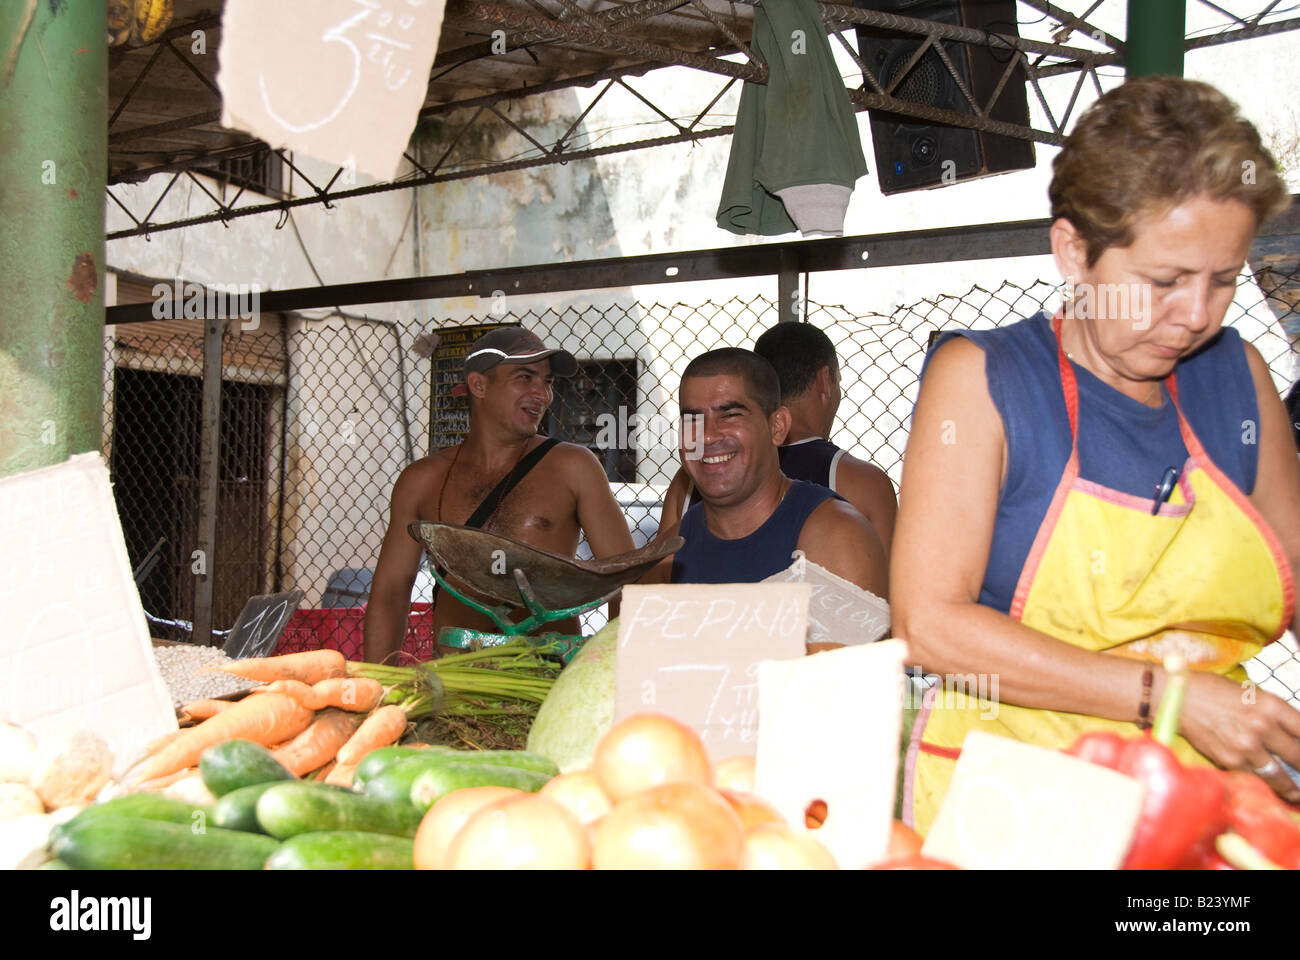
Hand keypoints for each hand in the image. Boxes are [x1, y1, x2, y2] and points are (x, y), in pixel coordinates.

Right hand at [1180, 671, 1299, 803]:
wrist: (1174, 696)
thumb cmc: (1212, 689)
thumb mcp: (1250, 693)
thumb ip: (1272, 713)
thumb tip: (1290, 733)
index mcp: (1271, 706)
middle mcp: (1262, 727)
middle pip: (1298, 755)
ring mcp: (1245, 746)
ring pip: (1279, 775)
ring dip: (1291, 787)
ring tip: (1296, 794)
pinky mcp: (1228, 760)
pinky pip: (1254, 777)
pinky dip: (1264, 784)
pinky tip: (1271, 789)